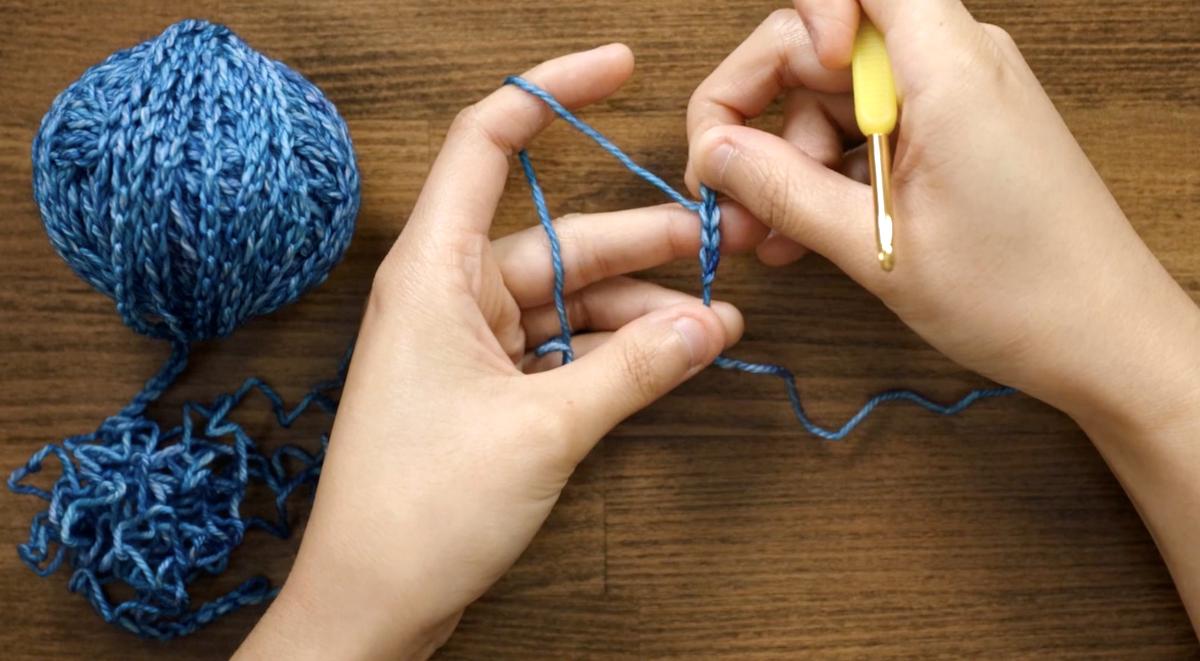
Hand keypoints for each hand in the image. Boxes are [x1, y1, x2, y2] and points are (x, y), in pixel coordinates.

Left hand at [233, 45, 766, 659]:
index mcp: (435, 272)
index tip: (618, 68)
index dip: (552, 92)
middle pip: (558, 239)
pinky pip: (559, 348)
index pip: (488, 142)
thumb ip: (633, 370)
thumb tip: (710, 325)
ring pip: (567, 300)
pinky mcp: (483, 390)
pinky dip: (612, 353)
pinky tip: (669, 360)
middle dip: (639, 246)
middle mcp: (448, 294)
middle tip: (718, 248)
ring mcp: (466, 344)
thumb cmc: (425, 507)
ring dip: (637, 312)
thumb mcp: (545, 429)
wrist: (372, 603)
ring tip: (714, 324)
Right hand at [685, 1, 1199, 434]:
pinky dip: (828, 177)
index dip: (797, 23)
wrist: (1107, 341)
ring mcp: (956, 99)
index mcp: (948, 65)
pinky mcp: (955, 135)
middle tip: (728, 192)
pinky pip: (869, 132)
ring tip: (767, 237)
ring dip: (789, 162)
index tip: (766, 100)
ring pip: (837, 97)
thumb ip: (782, 188)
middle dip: (763, 116)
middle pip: (824, 43)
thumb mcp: (875, 244)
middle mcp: (955, 62)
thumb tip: (711, 154)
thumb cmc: (1020, 294)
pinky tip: (801, 235)